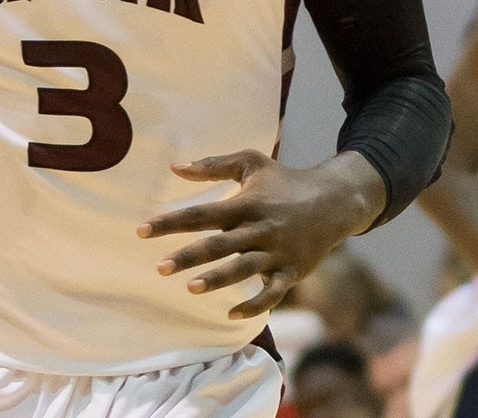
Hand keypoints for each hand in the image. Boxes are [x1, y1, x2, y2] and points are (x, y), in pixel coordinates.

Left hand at [138, 149, 382, 318]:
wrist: (335, 201)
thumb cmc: (286, 181)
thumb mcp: (253, 164)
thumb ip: (214, 165)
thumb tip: (176, 167)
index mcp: (248, 203)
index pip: (203, 214)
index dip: (172, 222)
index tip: (142, 230)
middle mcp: (261, 229)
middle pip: (220, 245)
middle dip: (189, 256)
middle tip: (160, 267)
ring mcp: (277, 253)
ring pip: (243, 269)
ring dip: (217, 280)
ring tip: (190, 288)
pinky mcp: (292, 272)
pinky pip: (272, 293)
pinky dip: (254, 305)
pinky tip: (231, 315)